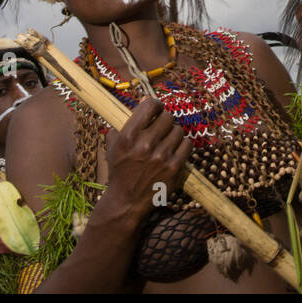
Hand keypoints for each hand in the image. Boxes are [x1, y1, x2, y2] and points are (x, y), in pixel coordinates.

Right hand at [102, 97, 189, 219]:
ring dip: (173, 133)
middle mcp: (145, 144)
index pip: (150, 105)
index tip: (156, 109)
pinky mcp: (174, 168)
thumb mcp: (114, 146)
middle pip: (167, 117)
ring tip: (167, 141)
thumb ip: (125, 123)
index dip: (155, 105)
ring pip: (178, 130)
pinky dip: (182, 145)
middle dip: (164, 120)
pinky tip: (175, 149)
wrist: (126, 201)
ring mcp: (161, 156)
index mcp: (128, 136)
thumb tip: (144, 100)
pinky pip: (187, 144)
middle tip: (161, 127)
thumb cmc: (119, 170)